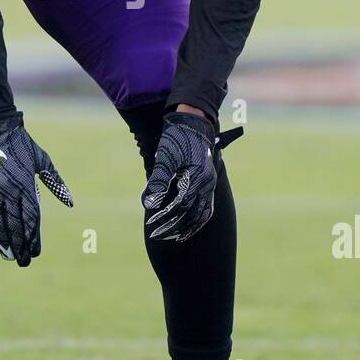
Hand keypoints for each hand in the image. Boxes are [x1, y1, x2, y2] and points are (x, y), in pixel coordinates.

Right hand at [0, 111, 72, 266]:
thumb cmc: (22, 144)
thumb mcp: (43, 161)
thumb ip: (56, 183)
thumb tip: (69, 203)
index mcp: (27, 185)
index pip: (32, 219)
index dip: (34, 238)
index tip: (36, 253)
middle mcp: (10, 191)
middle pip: (16, 226)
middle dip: (21, 246)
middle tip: (24, 262)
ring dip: (5, 243)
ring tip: (10, 258)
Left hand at [141, 109, 242, 242]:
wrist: (194, 122)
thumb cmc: (177, 138)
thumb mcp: (165, 157)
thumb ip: (157, 181)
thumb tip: (149, 205)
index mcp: (196, 177)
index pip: (180, 206)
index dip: (165, 217)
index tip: (151, 224)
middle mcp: (207, 183)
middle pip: (192, 214)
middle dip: (174, 227)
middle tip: (157, 235)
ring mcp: (210, 184)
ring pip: (202, 214)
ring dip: (187, 228)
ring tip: (173, 237)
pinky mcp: (209, 183)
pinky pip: (207, 208)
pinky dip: (197, 220)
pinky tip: (186, 226)